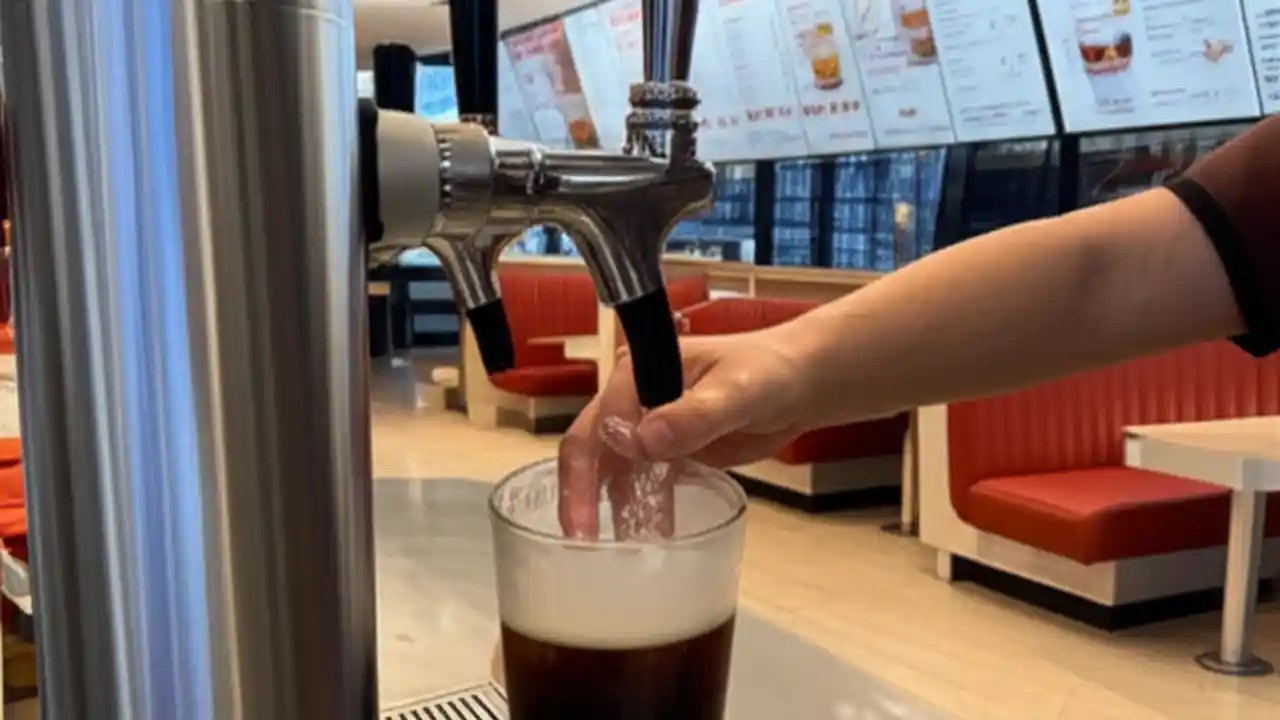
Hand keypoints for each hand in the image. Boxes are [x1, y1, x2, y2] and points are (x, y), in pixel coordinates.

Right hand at [558, 328, 810, 537]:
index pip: (601, 420)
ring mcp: (651, 424)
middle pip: (593, 445)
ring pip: (616, 468)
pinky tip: (651, 535)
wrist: (803, 383)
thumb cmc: (772, 373)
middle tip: (581, 540)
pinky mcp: (671, 449)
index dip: (592, 466)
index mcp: (639, 371)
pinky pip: (646, 481)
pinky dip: (644, 507)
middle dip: (582, 493)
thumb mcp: (737, 392)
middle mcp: (635, 397)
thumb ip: (694, 415)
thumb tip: (643, 441)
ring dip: (615, 506)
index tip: (593, 513)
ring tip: (620, 550)